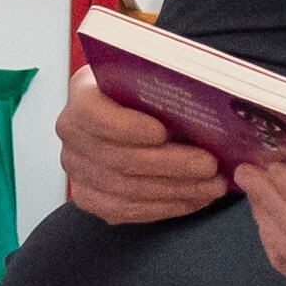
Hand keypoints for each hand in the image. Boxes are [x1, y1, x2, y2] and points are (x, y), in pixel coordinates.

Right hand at [58, 65, 229, 225]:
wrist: (127, 112)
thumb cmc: (145, 91)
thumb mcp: (150, 75)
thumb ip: (164, 84)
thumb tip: (204, 101)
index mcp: (83, 94)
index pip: (94, 114)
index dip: (127, 127)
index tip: (163, 132)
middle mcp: (72, 134)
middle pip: (119, 159)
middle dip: (171, 164)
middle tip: (209, 165)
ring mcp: (77, 169)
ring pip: (126, 190)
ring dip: (176, 190)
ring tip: (212, 185)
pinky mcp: (89, 197)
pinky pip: (127, 210)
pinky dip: (166, 207)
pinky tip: (194, 198)